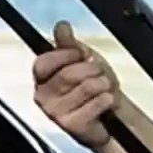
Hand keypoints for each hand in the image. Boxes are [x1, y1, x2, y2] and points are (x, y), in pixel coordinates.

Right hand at [32, 21, 120, 149]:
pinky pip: (96, 102)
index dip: (66, 55)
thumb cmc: (94, 84)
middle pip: (68, 74)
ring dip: (103, 84)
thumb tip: (61, 26)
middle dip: (92, 69)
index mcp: (41, 78)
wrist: (111, 114)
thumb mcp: (83, 59)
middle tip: (99, 74)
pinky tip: (106, 103)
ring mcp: (55, 113)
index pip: (43, 62)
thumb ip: (70, 44)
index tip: (82, 54)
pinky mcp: (71, 126)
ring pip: (86, 87)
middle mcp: (42, 97)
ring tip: (103, 88)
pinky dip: (108, 99)